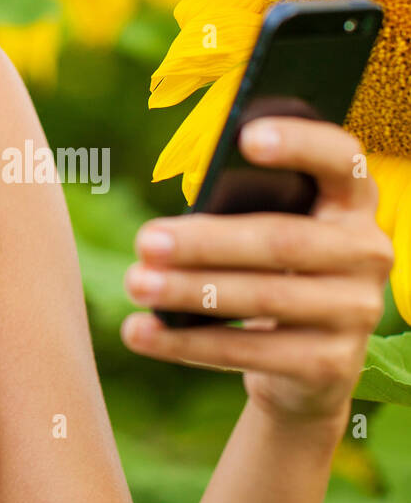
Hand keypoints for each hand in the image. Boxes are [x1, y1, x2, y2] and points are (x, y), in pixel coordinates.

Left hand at [120, 116, 394, 426]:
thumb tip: (169, 223)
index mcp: (351, 199)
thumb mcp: (263, 225)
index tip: (245, 136)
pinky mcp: (332, 365)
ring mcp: (356, 311)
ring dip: (189, 292)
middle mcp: (367, 251)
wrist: (302, 359)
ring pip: (263, 297)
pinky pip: (251, 352)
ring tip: (136, 283)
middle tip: (145, 241)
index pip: (339, 158)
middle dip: (205, 241)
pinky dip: (187, 342)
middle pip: (282, 240)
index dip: (298, 143)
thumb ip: (238, 206)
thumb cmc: (266, 264)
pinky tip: (140, 332)